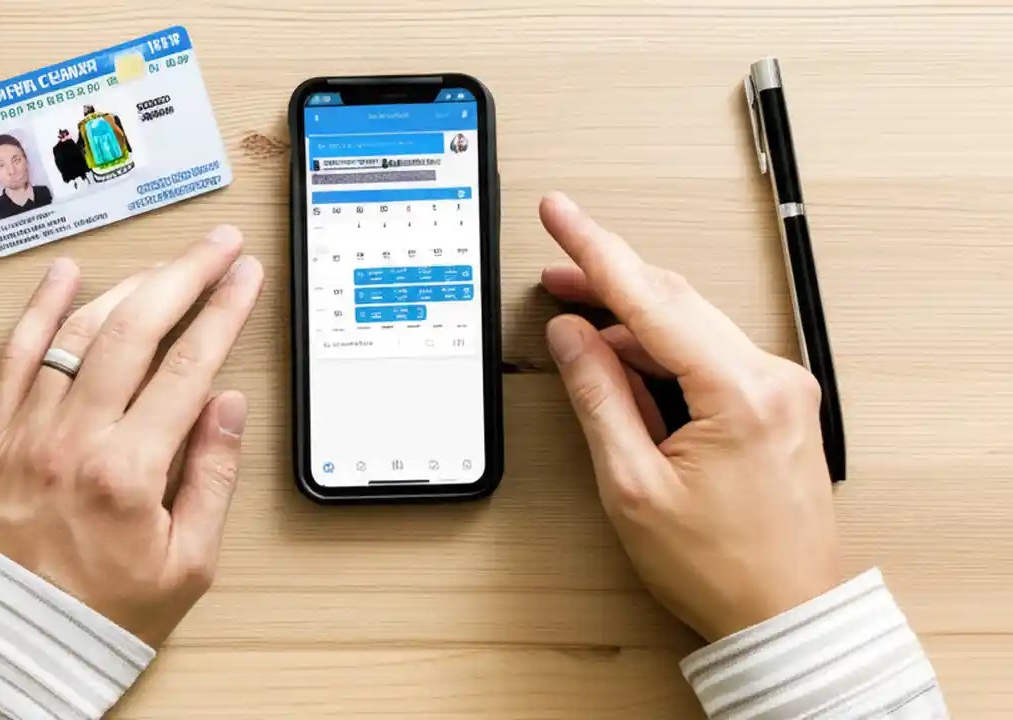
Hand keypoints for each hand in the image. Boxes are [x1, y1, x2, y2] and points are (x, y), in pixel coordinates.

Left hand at [0, 225, 263, 646]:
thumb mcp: (186, 565)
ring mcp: (29, 431)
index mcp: (129, 471)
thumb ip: (212, 477)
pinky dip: (38, 310)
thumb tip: (228, 405)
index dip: (224, 312)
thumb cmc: (100, 615)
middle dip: (184, 276)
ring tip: (165, 263)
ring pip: (79, 332)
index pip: (189, 366)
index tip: (246, 277)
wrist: (8, 647)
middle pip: (137, 330)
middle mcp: (75, 438)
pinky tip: (64, 276)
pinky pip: (16, 357)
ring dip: (128, 287)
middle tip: (217, 245)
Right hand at [538, 193, 839, 641]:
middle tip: (556, 270)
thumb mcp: (633, 486)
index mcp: (740, 393)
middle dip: (609, 281)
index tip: (560, 214)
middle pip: (674, 302)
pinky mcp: (778, 402)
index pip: (651, 299)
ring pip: (691, 327)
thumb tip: (573, 336)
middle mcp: (772, 377)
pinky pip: (710, 354)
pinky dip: (663, 352)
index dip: (595, 250)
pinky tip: (625, 363)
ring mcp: (781, 388)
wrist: (786, 615)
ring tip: (579, 328)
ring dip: (633, 322)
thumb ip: (598, 397)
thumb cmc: (720, 568)